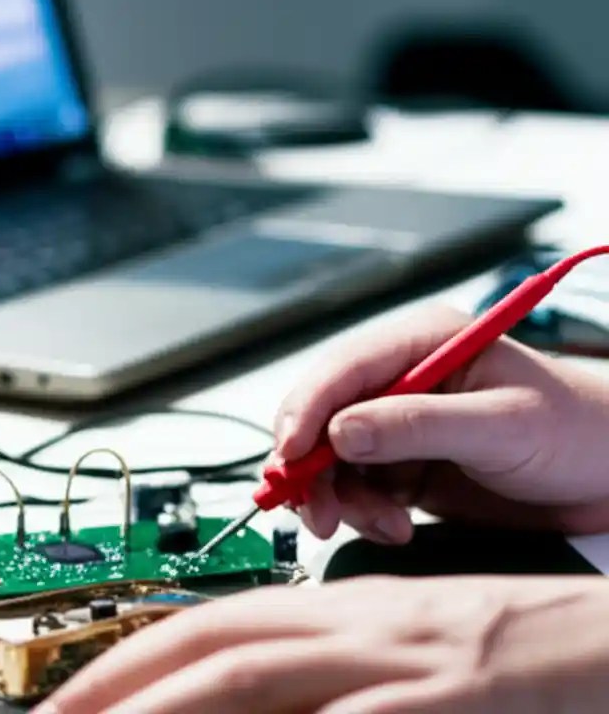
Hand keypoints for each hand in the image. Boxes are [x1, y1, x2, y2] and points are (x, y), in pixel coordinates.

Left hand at [39, 575, 608, 713]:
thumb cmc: (510, 651)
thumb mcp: (397, 652)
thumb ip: (318, 675)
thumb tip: (234, 705)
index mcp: (342, 607)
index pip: (210, 620)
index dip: (127, 654)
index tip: (69, 694)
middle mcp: (358, 622)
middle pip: (213, 646)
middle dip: (118, 685)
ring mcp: (402, 661)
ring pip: (258, 677)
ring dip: (169, 710)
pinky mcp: (447, 701)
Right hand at [275, 304, 608, 544]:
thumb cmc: (577, 433)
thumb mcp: (501, 426)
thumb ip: (419, 426)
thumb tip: (343, 432)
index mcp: (422, 343)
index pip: (342, 370)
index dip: (307, 411)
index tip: (291, 456)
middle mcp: (400, 379)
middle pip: (321, 415)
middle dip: (311, 465)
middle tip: (316, 509)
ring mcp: (397, 424)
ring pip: (329, 458)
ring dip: (340, 497)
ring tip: (381, 524)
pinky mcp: (399, 465)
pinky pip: (353, 488)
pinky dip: (362, 513)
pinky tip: (395, 526)